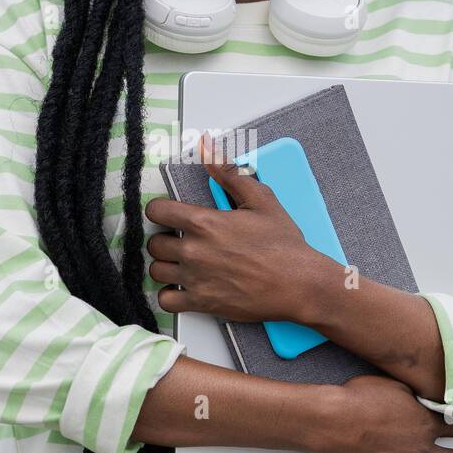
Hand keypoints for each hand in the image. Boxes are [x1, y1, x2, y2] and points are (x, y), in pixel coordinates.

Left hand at [144, 133, 321, 322]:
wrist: (298, 284)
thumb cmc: (283, 245)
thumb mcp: (261, 200)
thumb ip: (228, 174)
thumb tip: (208, 149)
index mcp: (204, 223)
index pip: (156, 211)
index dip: (160, 210)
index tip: (169, 214)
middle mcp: (194, 251)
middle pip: (154, 243)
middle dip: (165, 239)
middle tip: (181, 240)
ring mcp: (195, 279)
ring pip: (156, 270)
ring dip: (166, 265)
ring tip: (181, 263)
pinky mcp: (202, 303)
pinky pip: (166, 301)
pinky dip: (170, 295)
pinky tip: (183, 287)